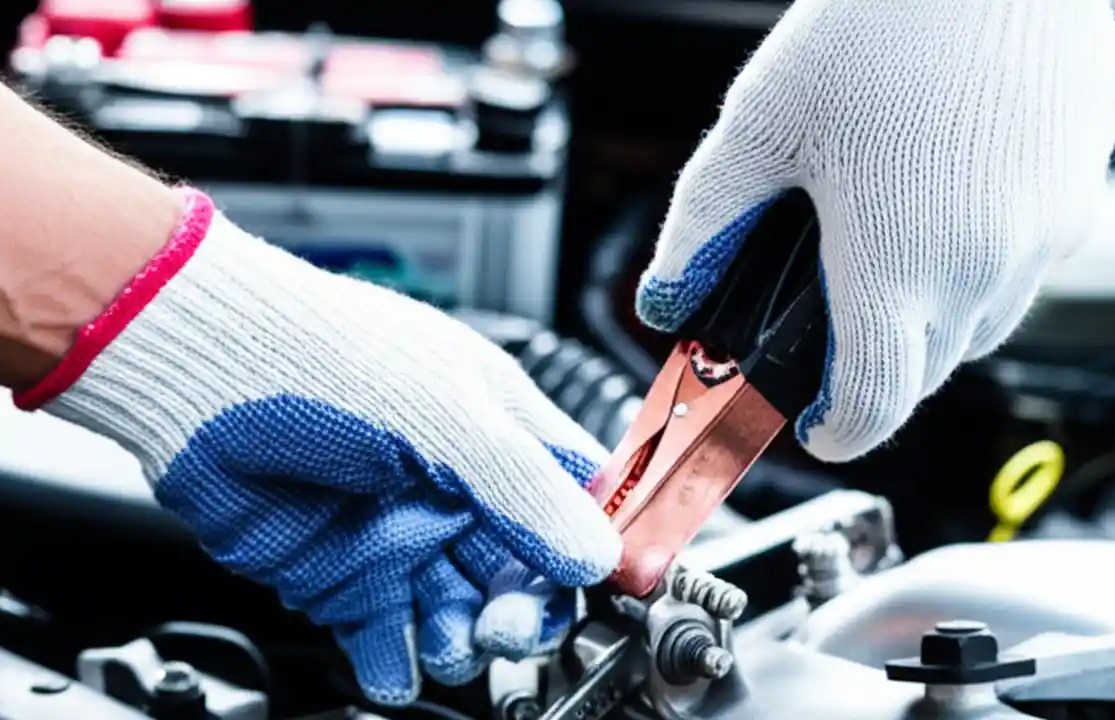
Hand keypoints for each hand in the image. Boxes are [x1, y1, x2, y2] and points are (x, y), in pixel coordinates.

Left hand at [16, 189, 621, 704]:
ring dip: (462, 640)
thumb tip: (598, 554)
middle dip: (526, 608)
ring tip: (442, 639)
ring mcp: (402, 533)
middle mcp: (458, 488)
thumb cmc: (322, 357)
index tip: (616, 591)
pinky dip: (395, 662)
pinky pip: (388, 635)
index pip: (580, 498)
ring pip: (462, 613)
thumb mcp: (448, 417)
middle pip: (527, 572)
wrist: (200, 373)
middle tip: (503, 622)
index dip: (602, 546)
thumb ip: (529, 490)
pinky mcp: (343, 575)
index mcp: (499, 432)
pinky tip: (392, 662)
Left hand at [637, 0, 1114, 461]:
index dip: (833, 431)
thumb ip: (703, 228)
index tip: (809, 425)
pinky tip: (941, 204)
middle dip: (872, 373)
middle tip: (828, 325)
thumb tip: (664, 302)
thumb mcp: (757, 127)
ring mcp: (1045, 237)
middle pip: (923, 375)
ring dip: (928, 322)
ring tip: (883, 254)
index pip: (872, 408)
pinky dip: (979, 267)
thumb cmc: (877, 25)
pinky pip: (1024, 269)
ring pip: (981, 328)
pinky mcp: (1079, 198)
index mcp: (896, 268)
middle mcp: (985, 269)